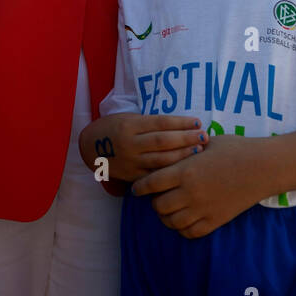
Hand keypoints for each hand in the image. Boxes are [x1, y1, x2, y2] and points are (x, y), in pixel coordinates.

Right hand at [79, 112, 203, 182]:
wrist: (90, 147)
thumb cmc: (116, 128)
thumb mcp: (129, 119)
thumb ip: (151, 123)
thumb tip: (182, 125)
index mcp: (130, 125)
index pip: (160, 123)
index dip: (180, 123)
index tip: (197, 122)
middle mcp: (130, 143)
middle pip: (163, 142)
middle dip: (186, 139)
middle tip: (204, 137)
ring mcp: (131, 161)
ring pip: (160, 160)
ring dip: (182, 156)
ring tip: (199, 151)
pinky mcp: (131, 176)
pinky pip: (153, 176)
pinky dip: (169, 173)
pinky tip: (184, 169)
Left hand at [131, 133, 264, 237]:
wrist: (264, 167)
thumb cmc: (237, 149)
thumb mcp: (208, 143)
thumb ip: (187, 149)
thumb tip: (172, 147)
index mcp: (186, 170)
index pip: (151, 183)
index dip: (141, 186)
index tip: (137, 188)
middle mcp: (191, 192)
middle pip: (158, 206)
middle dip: (154, 202)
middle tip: (157, 197)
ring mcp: (203, 209)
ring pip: (171, 222)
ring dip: (166, 217)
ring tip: (168, 209)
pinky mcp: (215, 220)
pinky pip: (190, 232)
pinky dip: (182, 228)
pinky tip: (184, 219)